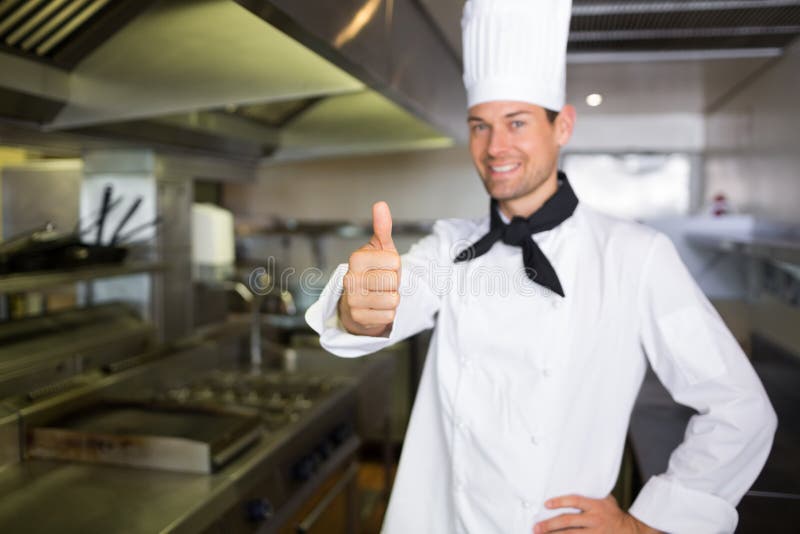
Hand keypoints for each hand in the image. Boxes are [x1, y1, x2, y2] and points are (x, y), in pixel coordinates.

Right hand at [338, 201, 400, 335]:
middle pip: (392, 281)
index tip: (384, 266)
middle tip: (382, 283)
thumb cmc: (374, 271)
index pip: (394, 261)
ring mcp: (352, 299)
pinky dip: (387, 313)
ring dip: (392, 299)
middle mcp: (350, 278)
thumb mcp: (380, 249)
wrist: (360, 300)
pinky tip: (376, 308)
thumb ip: (382, 228)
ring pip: (392, 299)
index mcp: (356, 258)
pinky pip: (389, 316)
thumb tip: (380, 204)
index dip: (395, 265)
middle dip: (393, 283)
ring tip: (380, 294)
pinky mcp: (358, 318)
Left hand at [533, 494, 660, 533]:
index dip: (560, 502)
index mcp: (596, 506)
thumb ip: (590, 494)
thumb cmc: (613, 513)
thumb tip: (573, 481)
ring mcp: (595, 533)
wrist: (631, 530)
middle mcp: (595, 520)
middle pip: (569, 522)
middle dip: (550, 524)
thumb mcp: (605, 499)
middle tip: (537, 527)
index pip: (575, 501)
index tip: (546, 504)